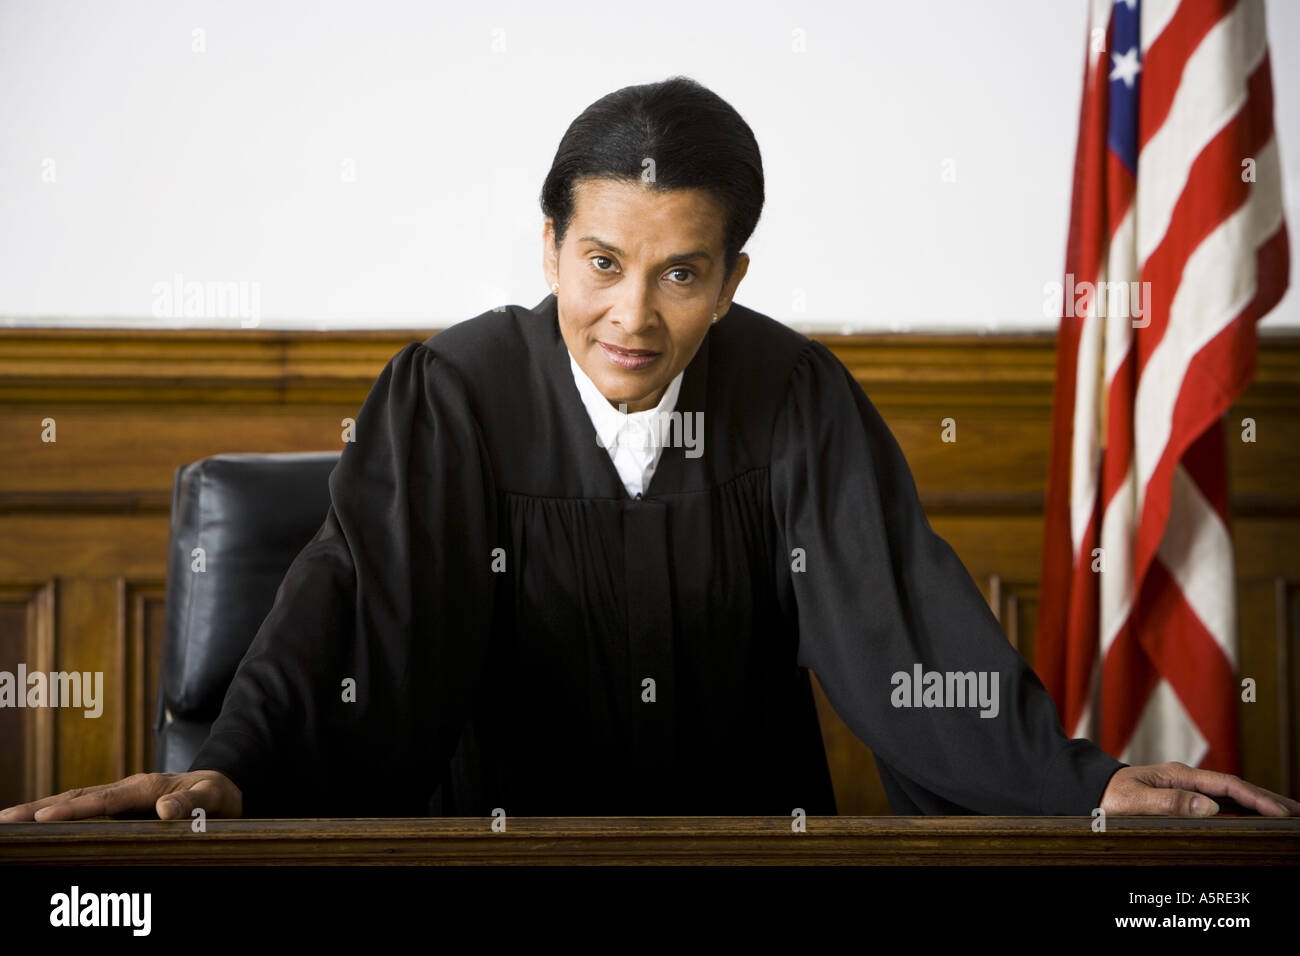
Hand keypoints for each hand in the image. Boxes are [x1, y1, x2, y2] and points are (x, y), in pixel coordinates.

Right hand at [0, 771, 241, 821]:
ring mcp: (119, 795)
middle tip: (4, 821)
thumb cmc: (218, 794)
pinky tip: (34, 823)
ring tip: (6, 821)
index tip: (41, 820)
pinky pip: (81, 807)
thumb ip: (194, 804)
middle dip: (38, 808)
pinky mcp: (117, 803)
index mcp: (145, 787)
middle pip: (76, 798)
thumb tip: (165, 811)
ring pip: (72, 801)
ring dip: (38, 809)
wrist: (221, 785)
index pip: (103, 801)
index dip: (72, 811)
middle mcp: (126, 788)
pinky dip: (55, 812)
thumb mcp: (215, 797)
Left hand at [1100, 761, 1299, 816]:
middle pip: (1236, 786)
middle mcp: (1184, 777)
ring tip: (1286, 815)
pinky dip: (1241, 806)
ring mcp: (1184, 784)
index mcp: (1178, 775)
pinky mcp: (1180, 793)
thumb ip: (1169, 803)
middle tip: (1298, 814)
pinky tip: (1252, 815)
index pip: (1227, 786)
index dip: (1257, 799)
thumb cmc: (1107, 796)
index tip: (1281, 814)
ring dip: (1258, 802)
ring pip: (1230, 793)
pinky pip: (1218, 798)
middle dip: (1269, 799)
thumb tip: (1210, 806)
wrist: (1086, 788)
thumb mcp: (1134, 801)